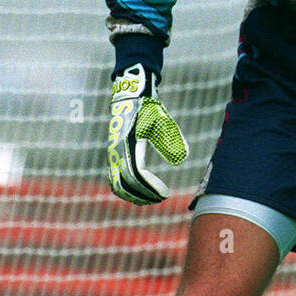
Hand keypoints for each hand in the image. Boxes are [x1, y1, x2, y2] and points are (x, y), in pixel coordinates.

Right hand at [106, 64, 187, 203]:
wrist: (130, 96)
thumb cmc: (148, 108)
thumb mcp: (163, 120)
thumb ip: (172, 138)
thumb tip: (182, 157)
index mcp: (128, 145)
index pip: (136, 174)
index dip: (150, 187)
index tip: (165, 193)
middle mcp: (117, 152)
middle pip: (124, 184)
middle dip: (143, 195)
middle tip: (161, 199)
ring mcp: (113, 154)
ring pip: (117, 185)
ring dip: (134, 195)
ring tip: (152, 198)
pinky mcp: (113, 155)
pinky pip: (115, 179)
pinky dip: (127, 190)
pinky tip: (143, 192)